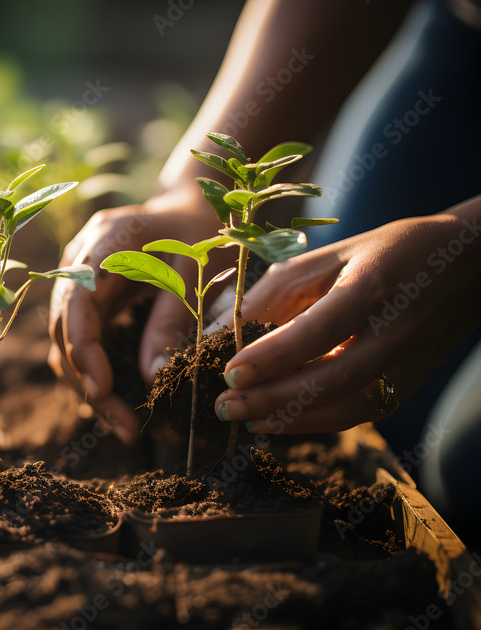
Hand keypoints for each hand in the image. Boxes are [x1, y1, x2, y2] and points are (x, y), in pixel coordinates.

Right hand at [48, 199, 220, 443]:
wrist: (188, 206)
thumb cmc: (199, 230)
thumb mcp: (196, 269)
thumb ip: (172, 317)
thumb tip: (151, 375)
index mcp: (105, 241)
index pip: (77, 300)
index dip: (83, 347)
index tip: (102, 389)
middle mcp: (78, 261)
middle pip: (65, 329)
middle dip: (88, 381)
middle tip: (122, 427)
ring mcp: (76, 282)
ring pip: (65, 343)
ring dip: (86, 387)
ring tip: (121, 428)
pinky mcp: (86, 302)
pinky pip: (79, 343)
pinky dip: (92, 375)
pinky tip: (115, 406)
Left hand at [211, 203, 480, 433]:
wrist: (467, 264)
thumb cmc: (382, 253)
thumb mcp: (326, 257)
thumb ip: (274, 293)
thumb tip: (220, 330)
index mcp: (371, 285)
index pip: (320, 329)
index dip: (274, 355)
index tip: (230, 372)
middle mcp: (396, 330)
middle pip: (334, 378)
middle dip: (273, 399)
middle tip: (225, 407)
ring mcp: (408, 363)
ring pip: (349, 407)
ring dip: (292, 420)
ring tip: (245, 418)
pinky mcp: (411, 384)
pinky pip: (361, 413)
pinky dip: (317, 422)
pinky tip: (277, 421)